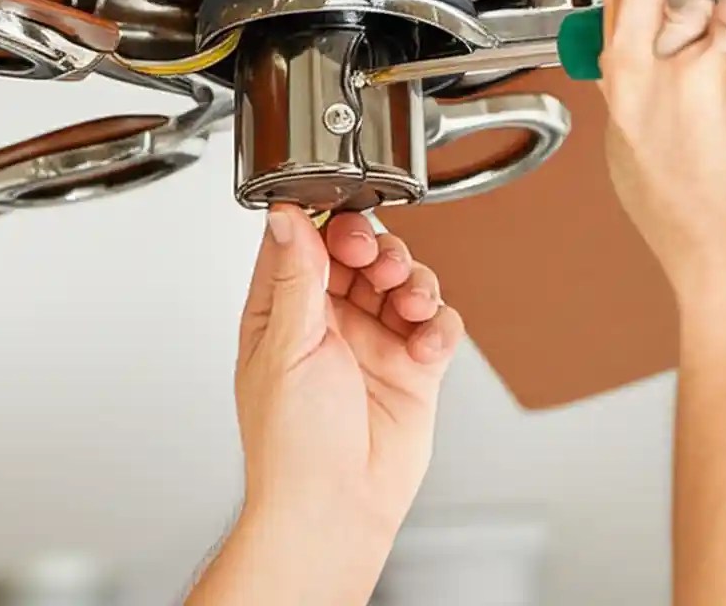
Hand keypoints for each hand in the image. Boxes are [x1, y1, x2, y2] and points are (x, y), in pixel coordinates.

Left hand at [234, 205, 463, 532]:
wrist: (335, 508)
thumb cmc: (292, 445)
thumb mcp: (287, 347)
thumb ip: (295, 276)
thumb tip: (286, 218)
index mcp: (286, 311)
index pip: (307, 243)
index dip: (328, 224)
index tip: (344, 224)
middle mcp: (331, 322)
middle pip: (364, 254)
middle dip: (378, 249)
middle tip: (379, 263)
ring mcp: (375, 343)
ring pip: (406, 282)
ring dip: (415, 282)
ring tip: (409, 304)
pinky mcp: (414, 367)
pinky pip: (438, 326)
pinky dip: (440, 327)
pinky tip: (424, 347)